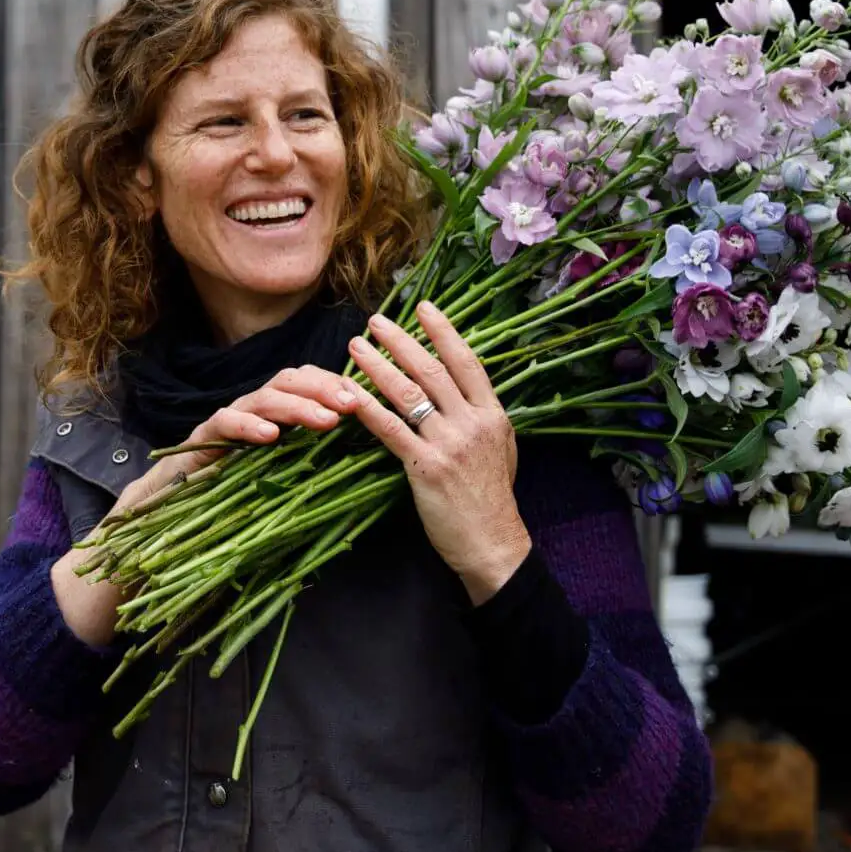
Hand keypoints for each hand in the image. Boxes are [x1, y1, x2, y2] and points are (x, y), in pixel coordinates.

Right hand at [52, 371, 369, 645]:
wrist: (154, 538)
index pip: (304, 388)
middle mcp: (245, 419)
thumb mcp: (273, 497)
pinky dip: (246, 426)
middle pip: (287, 381)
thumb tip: (359, 486)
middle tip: (353, 404)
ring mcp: (219, 428)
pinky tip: (270, 436)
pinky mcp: (194, 446)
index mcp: (270, 425)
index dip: (333, 388)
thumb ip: (304, 482)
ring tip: (326, 420)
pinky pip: (220, 426)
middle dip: (323, 388)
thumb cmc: (220, 520)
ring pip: (259, 397)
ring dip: (296, 405)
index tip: (365, 402)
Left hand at [287, 301, 530, 602]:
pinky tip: (348, 393)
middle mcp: (473, 423)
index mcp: (493, 415)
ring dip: (378, 366)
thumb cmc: (493, 499)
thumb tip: (464, 391)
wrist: (493, 544)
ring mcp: (449, 445)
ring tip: (355, 346)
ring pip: (408, 394)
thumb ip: (481, 418)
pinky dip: (367, 408)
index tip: (424, 307)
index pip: (467, 362)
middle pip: (432, 370)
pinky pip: (391, 430)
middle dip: (402, 341)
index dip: (444, 332)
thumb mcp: (502, 450)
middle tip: (376, 321)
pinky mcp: (425, 468)